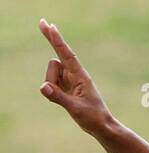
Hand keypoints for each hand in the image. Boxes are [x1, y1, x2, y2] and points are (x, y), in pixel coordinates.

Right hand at [38, 19, 111, 134]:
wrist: (101, 126)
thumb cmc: (93, 117)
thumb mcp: (75, 109)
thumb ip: (59, 97)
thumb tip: (43, 87)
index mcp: (80, 76)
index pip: (66, 54)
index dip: (57, 40)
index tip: (49, 25)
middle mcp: (74, 75)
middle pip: (55, 59)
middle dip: (51, 54)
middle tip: (43, 28)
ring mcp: (69, 80)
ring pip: (51, 74)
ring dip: (52, 84)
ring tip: (65, 100)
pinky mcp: (66, 87)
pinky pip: (51, 84)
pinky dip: (51, 90)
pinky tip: (63, 100)